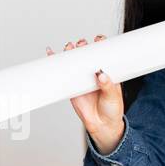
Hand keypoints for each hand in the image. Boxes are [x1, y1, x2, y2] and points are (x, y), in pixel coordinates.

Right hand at [48, 35, 124, 152]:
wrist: (101, 125)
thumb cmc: (112, 109)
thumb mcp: (113, 96)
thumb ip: (108, 85)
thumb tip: (101, 74)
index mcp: (106, 71)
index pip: (103, 53)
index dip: (100, 43)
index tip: (98, 40)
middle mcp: (93, 72)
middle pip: (86, 53)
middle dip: (83, 46)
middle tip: (82, 45)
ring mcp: (81, 78)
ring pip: (74, 60)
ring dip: (70, 51)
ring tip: (69, 47)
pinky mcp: (71, 86)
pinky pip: (62, 72)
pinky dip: (55, 62)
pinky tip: (50, 53)